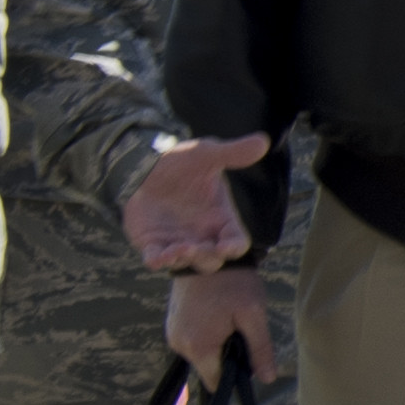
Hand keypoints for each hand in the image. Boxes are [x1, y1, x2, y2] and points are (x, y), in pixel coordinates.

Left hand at [126, 130, 267, 272]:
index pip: (236, 241)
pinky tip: (156, 258)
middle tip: (194, 247)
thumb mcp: (205, 154)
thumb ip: (232, 153)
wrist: (141, 167)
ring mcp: (177, 242)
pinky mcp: (153, 243)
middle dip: (206, 257)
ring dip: (182, 260)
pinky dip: (158, 262)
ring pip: (185, 263)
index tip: (226, 247)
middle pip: (212, 260)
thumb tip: (263, 141)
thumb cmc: (179, 162)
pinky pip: (157, 260)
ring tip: (175, 249)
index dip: (234, 247)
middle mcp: (202, 235)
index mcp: (220, 219)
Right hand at [161, 266, 276, 382]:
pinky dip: (207, 334)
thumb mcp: (254, 315)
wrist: (206, 252)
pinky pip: (194, 340)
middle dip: (227, 356)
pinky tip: (217, 314)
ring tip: (228, 318)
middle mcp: (179, 344)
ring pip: (201, 353)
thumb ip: (260, 350)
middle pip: (208, 367)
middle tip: (239, 329)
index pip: (215, 381)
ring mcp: (173, 333)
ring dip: (218, 344)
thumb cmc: (233, 284)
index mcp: (197, 346)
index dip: (234, 375)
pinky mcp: (173, 323)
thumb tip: (267, 378)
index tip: (246, 356)